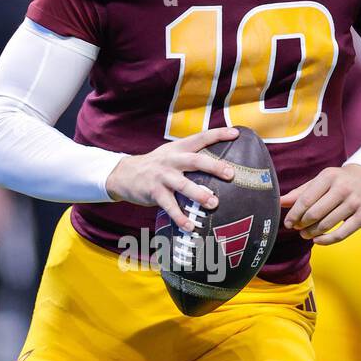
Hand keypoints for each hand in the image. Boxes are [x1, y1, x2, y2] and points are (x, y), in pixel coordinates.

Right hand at [106, 127, 238, 230]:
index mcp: (178, 148)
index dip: (218, 134)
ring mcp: (162, 176)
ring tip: (213, 203)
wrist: (124, 174)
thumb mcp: (171, 154)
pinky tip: (190, 226)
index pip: (201, 137)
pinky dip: (180, 217)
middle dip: (214, 166)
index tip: (236, 134)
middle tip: (231, 174)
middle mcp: (172, 160)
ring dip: (199, 193)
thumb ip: (190, 157)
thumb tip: (220, 165)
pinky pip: (169, 206)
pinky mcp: (154, 192)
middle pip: (195, 160)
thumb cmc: (157, 166)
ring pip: (183, 184)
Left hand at [280, 163, 360, 244]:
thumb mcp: (319, 182)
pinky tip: (317, 240)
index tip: (288, 223)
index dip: (294, 214)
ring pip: (326, 224)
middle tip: (297, 228)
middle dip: (302, 224)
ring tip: (305, 234)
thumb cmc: (338, 182)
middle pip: (315, 213)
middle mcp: (343, 188)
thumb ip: (300, 193)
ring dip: (312, 233)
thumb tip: (279, 202)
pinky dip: (326, 240)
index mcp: (329, 177)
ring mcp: (354, 203)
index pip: (306, 199)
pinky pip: (341, 234)